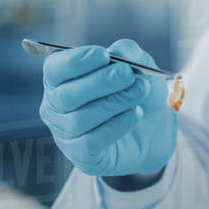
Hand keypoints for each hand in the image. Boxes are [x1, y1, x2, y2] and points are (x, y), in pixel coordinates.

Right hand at [39, 39, 177, 176]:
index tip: (103, 54)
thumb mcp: (136, 64)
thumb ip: (126, 52)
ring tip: (140, 90)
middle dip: (99, 82)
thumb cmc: (135, 89)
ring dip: (114, 102)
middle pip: (66, 95)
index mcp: (61, 78)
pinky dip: (116, 125)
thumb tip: (117, 54)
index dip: (75, 61)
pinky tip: (135, 113)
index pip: (55, 69)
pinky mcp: (82, 156)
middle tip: (127, 74)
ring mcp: (65, 133)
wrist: (153, 126)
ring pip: (81, 118)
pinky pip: (93, 141)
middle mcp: (56, 106)